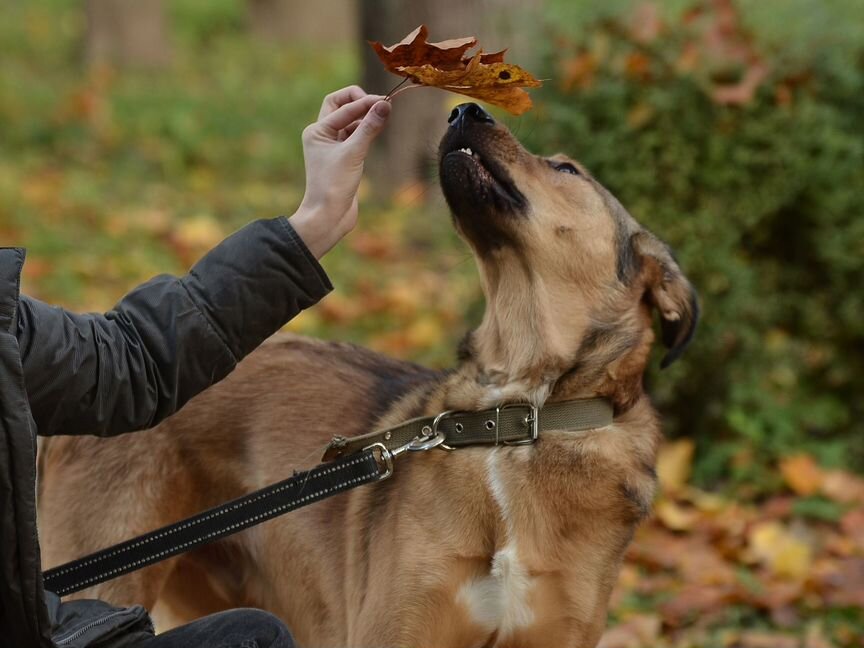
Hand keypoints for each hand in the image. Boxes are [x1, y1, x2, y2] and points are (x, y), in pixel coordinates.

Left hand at [289, 86, 390, 257]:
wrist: (329, 216)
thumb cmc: (334, 186)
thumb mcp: (354, 153)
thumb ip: (369, 127)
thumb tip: (385, 104)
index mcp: (317, 131)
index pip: (342, 106)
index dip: (364, 102)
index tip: (385, 102)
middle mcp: (322, 135)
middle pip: (341, 106)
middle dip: (359, 102)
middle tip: (380, 105)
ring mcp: (333, 146)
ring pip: (350, 121)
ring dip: (365, 117)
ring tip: (384, 116)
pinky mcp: (344, 158)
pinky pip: (356, 136)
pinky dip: (367, 131)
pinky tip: (378, 130)